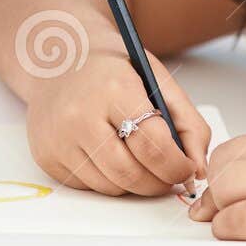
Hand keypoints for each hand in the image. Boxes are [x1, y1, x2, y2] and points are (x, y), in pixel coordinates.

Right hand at [24, 49, 209, 195]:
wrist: (58, 59)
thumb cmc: (112, 69)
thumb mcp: (158, 79)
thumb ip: (188, 123)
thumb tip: (198, 171)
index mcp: (114, 89)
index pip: (153, 145)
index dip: (177, 166)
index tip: (187, 168)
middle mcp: (80, 116)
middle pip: (131, 173)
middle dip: (159, 181)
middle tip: (170, 173)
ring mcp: (59, 139)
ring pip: (111, 186)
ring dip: (135, 183)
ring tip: (141, 160)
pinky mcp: (46, 156)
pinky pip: (89, 186)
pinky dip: (109, 180)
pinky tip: (111, 155)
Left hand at [188, 129, 245, 245]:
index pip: (237, 147)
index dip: (224, 175)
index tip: (222, 197)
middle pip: (223, 163)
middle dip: (216, 192)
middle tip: (220, 215)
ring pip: (223, 187)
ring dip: (219, 212)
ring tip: (232, 230)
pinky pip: (239, 221)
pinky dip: (230, 233)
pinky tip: (242, 242)